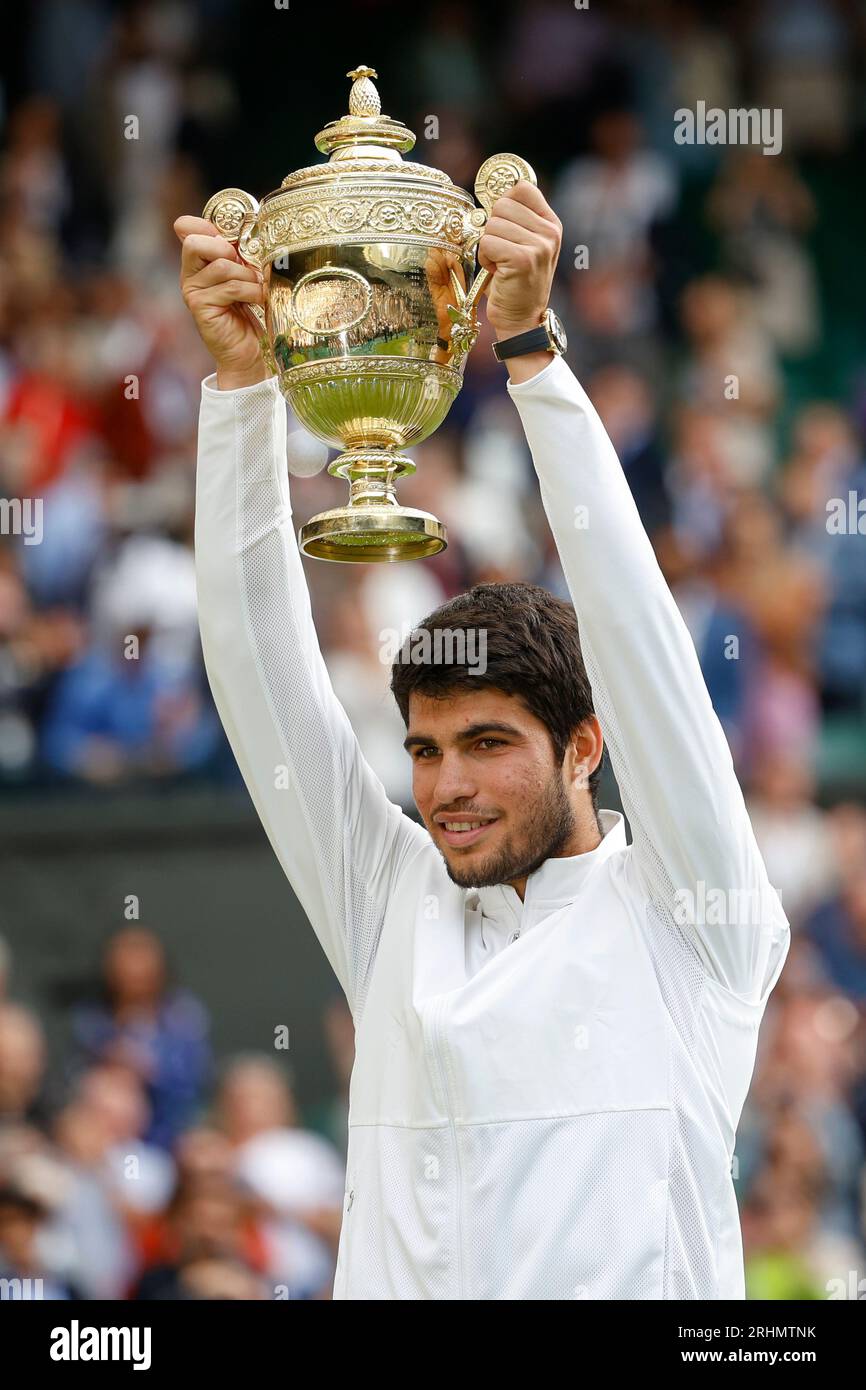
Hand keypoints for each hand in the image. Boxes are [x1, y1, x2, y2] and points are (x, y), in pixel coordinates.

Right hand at [174, 215, 267, 389]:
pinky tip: (258, 300)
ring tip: (257, 290)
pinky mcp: (200, 307)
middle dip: (227, 250)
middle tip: (245, 267)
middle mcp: (190, 274)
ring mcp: (192, 291)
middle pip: (196, 242)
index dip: (208, 225)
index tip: (232, 240)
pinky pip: (229, 287)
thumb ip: (240, 253)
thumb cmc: (251, 312)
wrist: (250, 352)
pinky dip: (250, 291)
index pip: (188, 228)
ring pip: (220, 266)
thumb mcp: (246, 275)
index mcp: (199, 261)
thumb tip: (251, 228)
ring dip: (247, 276)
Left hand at [477, 180, 561, 338]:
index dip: (504, 203)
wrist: (521, 319)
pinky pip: (487, 242)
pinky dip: (485, 258)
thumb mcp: (524, 245)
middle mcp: (550, 232)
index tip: (503, 225)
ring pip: (492, 224)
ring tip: (500, 264)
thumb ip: (515, 219)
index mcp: (551, 223)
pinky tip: (497, 272)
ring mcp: (539, 245)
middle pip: (502, 204)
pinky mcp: (523, 259)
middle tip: (502, 252)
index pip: (522, 188)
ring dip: (488, 246)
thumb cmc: (515, 282)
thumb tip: (490, 195)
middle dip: (493, 229)